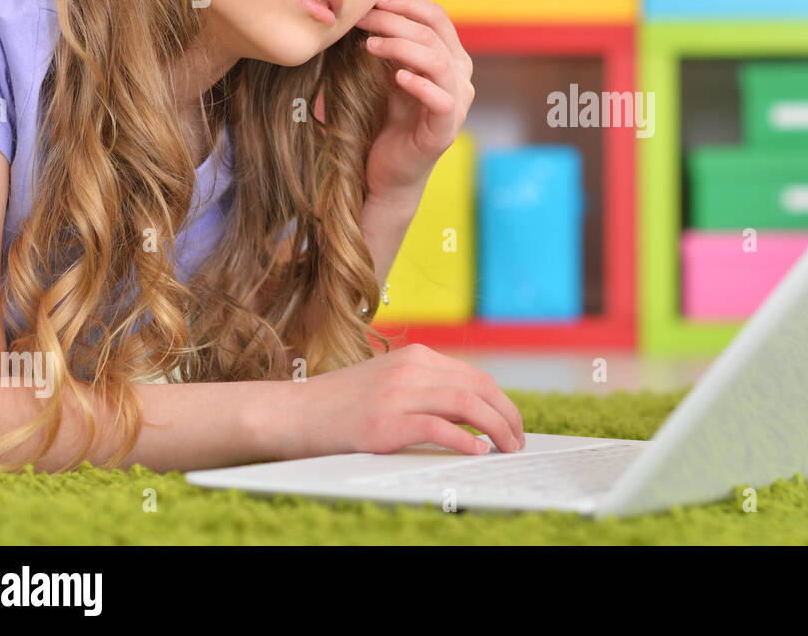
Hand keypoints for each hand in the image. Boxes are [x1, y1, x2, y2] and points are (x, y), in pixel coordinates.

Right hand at [291, 344, 525, 456]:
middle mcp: (410, 368)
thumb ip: (424, 389)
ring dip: (495, 427)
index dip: (501, 401)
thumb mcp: (387, 383)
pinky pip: (437, 427)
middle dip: (507, 415)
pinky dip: (464, 440)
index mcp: (415, 356)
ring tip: (507, 448)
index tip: (513, 423)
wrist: (289, 413)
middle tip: (518, 440)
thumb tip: (468, 413)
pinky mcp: (384, 422)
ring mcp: (397, 394)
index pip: (475, 375)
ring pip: (466, 404)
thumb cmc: (338, 405)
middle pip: (478, 387)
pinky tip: (478, 451)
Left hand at [355, 0, 474, 197]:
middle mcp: (461, 77)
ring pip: (437, 60)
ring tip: (369, 46)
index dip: (407, 3)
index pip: (438, 17)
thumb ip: (391, 45)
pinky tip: (395, 77)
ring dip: (400, 47)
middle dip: (394, 21)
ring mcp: (457, 104)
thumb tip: (369, 6)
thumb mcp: (389, 73)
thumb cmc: (389, 119)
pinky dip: (418, 84)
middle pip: (434, 34)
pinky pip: (441, 100)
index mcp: (451, 58)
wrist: (390, 171)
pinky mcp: (445, 130)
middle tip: (361, 19)